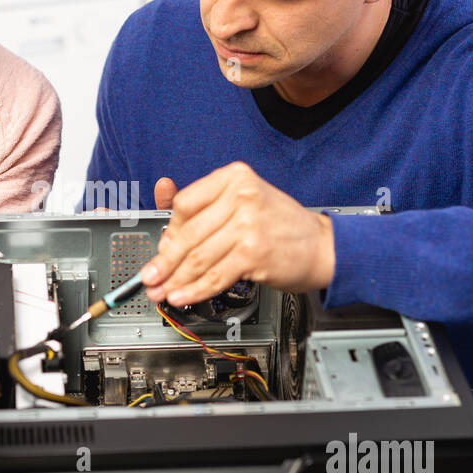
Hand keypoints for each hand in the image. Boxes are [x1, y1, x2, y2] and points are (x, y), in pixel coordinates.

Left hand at [140, 162, 334, 304]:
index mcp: (234, 177)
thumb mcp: (244, 203)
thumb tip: (165, 235)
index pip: (186, 203)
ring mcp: (248, 224)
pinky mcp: (253, 253)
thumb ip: (206, 212)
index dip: (170, 230)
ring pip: (198, 258)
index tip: (162, 248)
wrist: (323, 246)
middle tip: (149, 277)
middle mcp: (241, 196)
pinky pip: (214, 275)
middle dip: (164, 262)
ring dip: (175, 280)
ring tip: (162, 292)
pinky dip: (195, 289)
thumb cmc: (281, 226)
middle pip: (188, 234)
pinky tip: (184, 295)